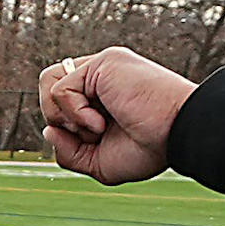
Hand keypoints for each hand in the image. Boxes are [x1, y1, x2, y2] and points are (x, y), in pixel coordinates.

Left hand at [41, 48, 197, 183]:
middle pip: (48, 89)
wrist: (176, 136)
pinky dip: (75, 114)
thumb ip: (68, 152)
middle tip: (94, 134)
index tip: (93, 142)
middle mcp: (99, 78)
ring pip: (48, 81)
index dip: (64, 129)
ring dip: (63, 115)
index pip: (59, 104)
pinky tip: (101, 123)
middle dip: (60, 121)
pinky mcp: (103, 62)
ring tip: (95, 127)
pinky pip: (60, 89)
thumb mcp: (98, 163)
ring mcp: (101, 68)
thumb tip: (47, 131)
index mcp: (100, 97)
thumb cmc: (148, 149)